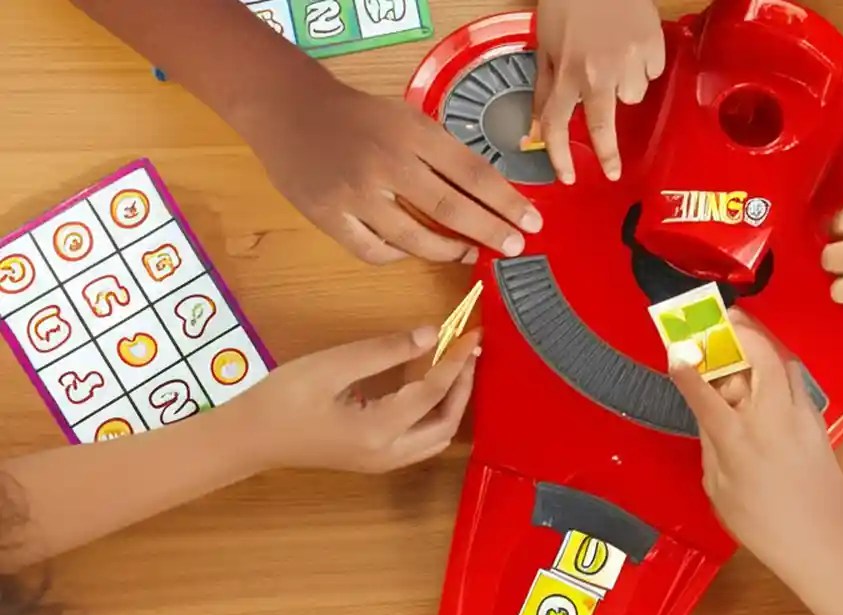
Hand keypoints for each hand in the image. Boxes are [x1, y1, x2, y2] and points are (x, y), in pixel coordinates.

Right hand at [227, 326, 478, 473]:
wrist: (249, 438)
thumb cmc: (281, 399)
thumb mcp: (331, 366)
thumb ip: (384, 351)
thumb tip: (432, 333)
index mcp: (378, 432)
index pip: (432, 393)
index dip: (456, 361)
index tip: (472, 333)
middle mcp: (388, 455)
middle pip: (446, 424)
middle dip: (462, 386)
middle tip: (468, 350)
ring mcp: (383, 463)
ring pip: (437, 437)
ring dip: (452, 402)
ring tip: (455, 365)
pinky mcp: (376, 459)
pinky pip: (420, 439)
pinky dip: (434, 413)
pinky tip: (429, 384)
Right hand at [237, 75, 542, 264]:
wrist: (290, 111)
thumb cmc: (360, 117)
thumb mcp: (409, 118)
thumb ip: (444, 153)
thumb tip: (491, 196)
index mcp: (413, 133)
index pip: (473, 173)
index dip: (507, 202)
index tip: (531, 222)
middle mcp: (387, 163)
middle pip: (452, 208)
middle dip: (491, 232)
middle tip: (514, 247)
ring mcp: (356, 194)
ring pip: (415, 240)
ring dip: (449, 251)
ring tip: (469, 252)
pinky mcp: (329, 217)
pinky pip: (376, 252)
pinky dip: (399, 256)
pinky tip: (413, 250)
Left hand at [534, 0, 664, 183]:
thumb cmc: (569, 3)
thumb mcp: (545, 44)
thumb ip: (545, 87)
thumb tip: (536, 126)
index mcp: (566, 72)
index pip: (557, 125)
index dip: (559, 156)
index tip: (567, 177)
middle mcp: (597, 73)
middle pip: (604, 127)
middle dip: (608, 155)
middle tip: (614, 171)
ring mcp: (628, 62)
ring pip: (631, 96)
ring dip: (624, 85)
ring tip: (615, 55)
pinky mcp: (653, 50)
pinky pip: (651, 73)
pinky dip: (643, 64)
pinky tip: (631, 43)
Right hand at [667, 311, 842, 562]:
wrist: (827, 542)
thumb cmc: (765, 526)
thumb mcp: (720, 490)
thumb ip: (712, 446)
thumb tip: (709, 416)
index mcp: (738, 438)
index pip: (705, 390)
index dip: (687, 366)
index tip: (675, 347)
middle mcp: (771, 416)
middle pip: (760, 354)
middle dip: (741, 328)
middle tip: (723, 317)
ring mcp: (800, 415)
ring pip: (783, 362)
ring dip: (762, 344)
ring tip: (742, 341)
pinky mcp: (816, 421)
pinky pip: (794, 380)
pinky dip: (776, 367)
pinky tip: (763, 378)